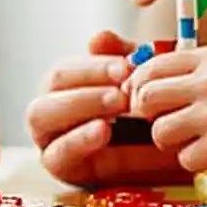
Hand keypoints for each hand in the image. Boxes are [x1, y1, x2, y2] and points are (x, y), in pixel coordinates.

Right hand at [26, 31, 179, 186]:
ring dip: (79, 105)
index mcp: (65, 87)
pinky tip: (103, 130)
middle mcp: (50, 109)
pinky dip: (78, 141)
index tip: (127, 66)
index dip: (93, 66)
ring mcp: (49, 138)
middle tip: (123, 88)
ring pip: (41, 115)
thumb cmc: (145, 119)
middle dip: (86, 83)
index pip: (67, 69)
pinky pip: (56, 155)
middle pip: (50, 87)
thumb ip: (121, 58)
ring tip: (117, 103)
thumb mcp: (138, 84)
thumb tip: (100, 38)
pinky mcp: (60, 168)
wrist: (165, 155)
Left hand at [124, 46, 206, 173]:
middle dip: (148, 112)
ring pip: (159, 131)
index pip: (152, 66)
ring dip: (172, 140)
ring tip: (195, 140)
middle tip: (164, 120)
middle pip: (145, 97)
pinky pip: (185, 159)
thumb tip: (165, 82)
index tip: (142, 95)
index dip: (141, 84)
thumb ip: (205, 70)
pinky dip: (196, 160)